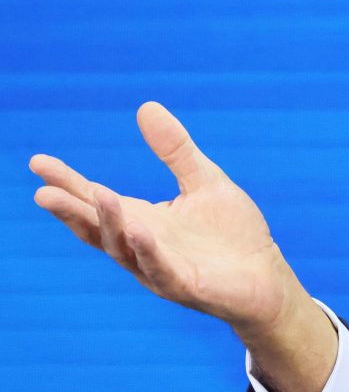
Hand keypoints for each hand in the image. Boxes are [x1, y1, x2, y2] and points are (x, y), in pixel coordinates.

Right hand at [30, 101, 298, 336]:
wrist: (267, 277)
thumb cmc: (232, 234)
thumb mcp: (203, 181)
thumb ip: (175, 150)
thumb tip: (146, 106)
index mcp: (141, 220)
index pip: (96, 199)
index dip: (67, 183)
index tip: (38, 162)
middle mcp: (141, 246)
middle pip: (97, 227)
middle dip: (70, 210)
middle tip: (42, 191)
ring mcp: (160, 269)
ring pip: (124, 248)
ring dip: (110, 222)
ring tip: (97, 194)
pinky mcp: (186, 285)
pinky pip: (161, 268)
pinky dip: (147, 251)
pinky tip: (139, 230)